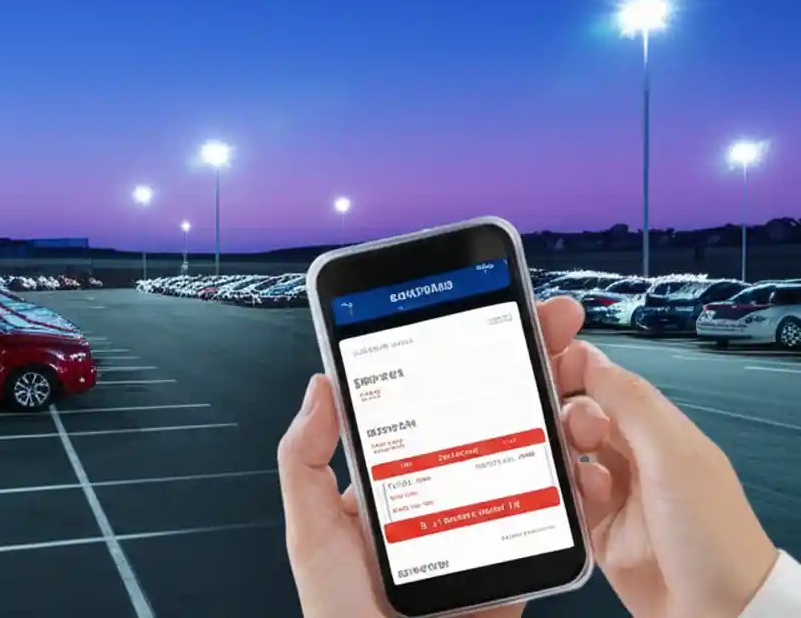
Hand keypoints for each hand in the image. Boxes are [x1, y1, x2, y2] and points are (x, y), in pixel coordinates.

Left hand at [276, 298, 591, 616]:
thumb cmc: (343, 617)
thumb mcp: (312, 531)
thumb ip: (307, 460)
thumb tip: (320, 384)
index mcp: (395, 481)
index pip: (430, 404)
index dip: (456, 356)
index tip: (482, 307)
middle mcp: (444, 495)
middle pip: (490, 417)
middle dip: (525, 366)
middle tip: (552, 321)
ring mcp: (485, 525)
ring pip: (532, 457)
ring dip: (561, 413)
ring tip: (578, 371)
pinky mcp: (519, 561)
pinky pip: (556, 519)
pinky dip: (578, 486)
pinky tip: (587, 447)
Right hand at [557, 297, 778, 617]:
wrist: (715, 614)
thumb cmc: (709, 531)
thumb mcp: (672, 455)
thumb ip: (631, 404)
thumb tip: (590, 358)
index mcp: (660, 432)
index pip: (610, 385)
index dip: (578, 369)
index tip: (543, 359)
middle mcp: (636, 460)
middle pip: (583, 419)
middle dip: (563, 413)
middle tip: (556, 422)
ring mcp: (615, 498)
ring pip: (567, 459)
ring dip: (557, 454)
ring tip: (558, 461)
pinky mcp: (597, 533)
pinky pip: (562, 502)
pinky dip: (557, 495)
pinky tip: (564, 497)